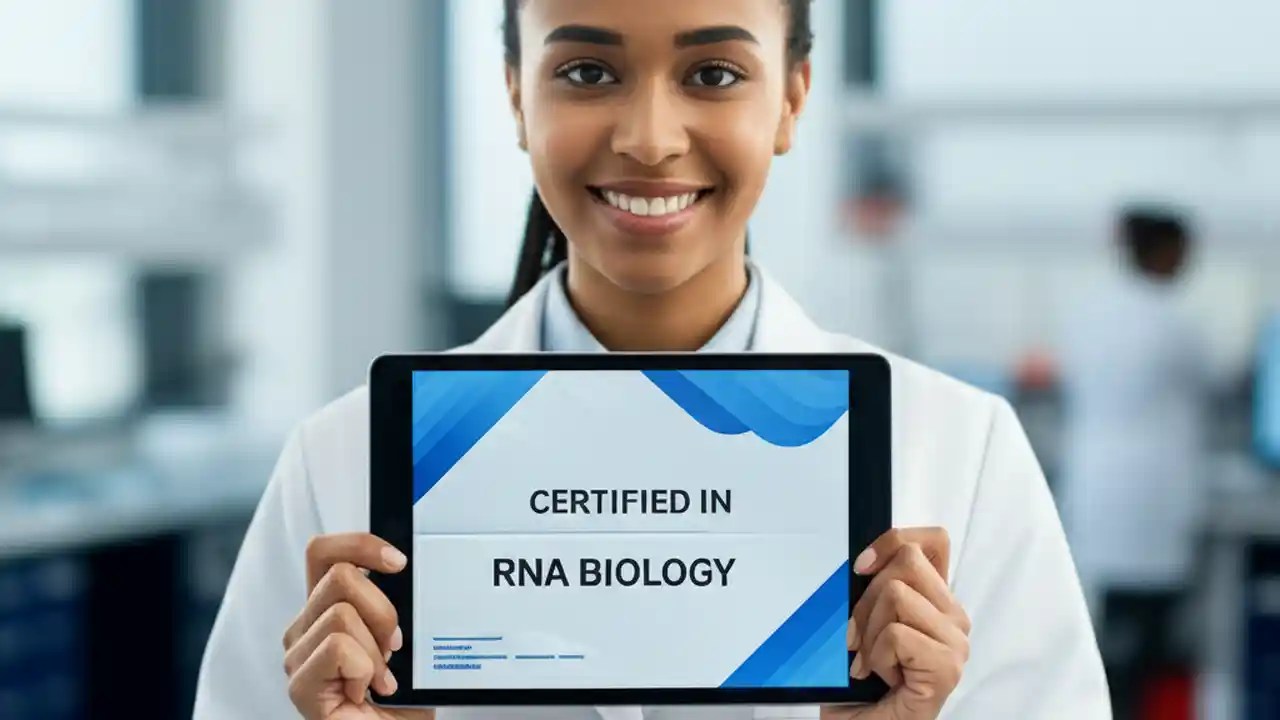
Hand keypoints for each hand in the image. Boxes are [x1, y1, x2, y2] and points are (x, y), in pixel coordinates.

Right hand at [283, 532, 433, 719]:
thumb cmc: (400, 698)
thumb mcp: (406, 639)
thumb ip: (397, 605)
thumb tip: (406, 571)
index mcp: (326, 608)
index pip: (323, 552)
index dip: (360, 545)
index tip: (398, 563)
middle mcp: (305, 627)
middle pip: (340, 576)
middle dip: (382, 609)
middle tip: (394, 646)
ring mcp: (298, 656)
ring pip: (342, 614)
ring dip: (375, 649)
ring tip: (379, 677)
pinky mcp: (300, 685)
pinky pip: (338, 648)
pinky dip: (364, 669)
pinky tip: (364, 691)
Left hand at [822, 528, 970, 719]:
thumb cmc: (862, 682)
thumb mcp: (864, 622)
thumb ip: (873, 589)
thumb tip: (862, 561)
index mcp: (936, 601)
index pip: (933, 541)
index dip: (893, 541)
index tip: (862, 567)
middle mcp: (954, 618)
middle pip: (907, 561)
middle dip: (866, 597)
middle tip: (857, 637)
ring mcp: (955, 643)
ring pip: (896, 594)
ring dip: (868, 632)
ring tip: (869, 660)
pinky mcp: (947, 667)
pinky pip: (896, 634)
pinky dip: (874, 656)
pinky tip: (881, 676)